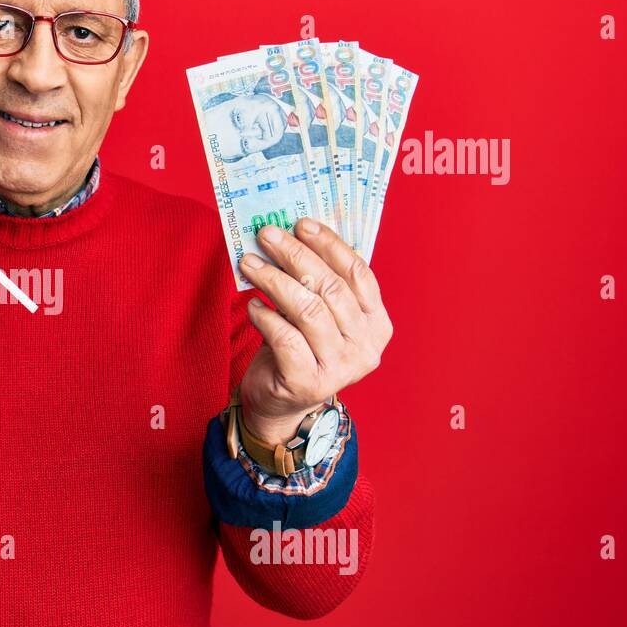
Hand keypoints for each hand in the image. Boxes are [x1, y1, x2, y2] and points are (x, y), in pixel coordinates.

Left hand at [236, 217, 392, 445]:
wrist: (280, 403)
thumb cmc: (299, 349)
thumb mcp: (318, 316)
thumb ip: (318, 283)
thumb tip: (292, 234)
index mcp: (377, 324)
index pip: (358, 274)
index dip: (329, 245)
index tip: (301, 224)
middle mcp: (366, 347)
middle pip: (330, 288)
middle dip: (295, 255)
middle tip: (266, 235)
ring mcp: (340, 368)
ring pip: (307, 310)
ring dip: (273, 280)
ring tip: (249, 263)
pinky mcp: (308, 383)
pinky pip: (284, 338)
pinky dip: (265, 317)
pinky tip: (252, 306)